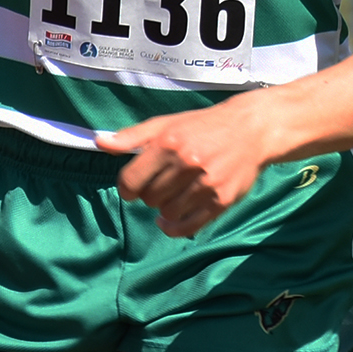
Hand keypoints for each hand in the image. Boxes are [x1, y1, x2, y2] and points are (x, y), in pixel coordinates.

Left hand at [99, 101, 275, 237]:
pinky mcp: (222, 200)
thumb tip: (99, 142)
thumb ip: (133, 136)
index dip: (128, 187)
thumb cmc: (205, 126)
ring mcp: (206, 183)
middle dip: (151, 194)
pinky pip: (188, 226)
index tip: (135, 185)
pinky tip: (173, 219)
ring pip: (168, 213)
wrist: (253, 129)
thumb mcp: (168, 124)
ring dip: (166, 208)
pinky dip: (175, 228)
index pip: (130, 181)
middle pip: (149, 198)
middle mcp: (187, 163)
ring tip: (176, 194)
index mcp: (170, 143)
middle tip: (164, 183)